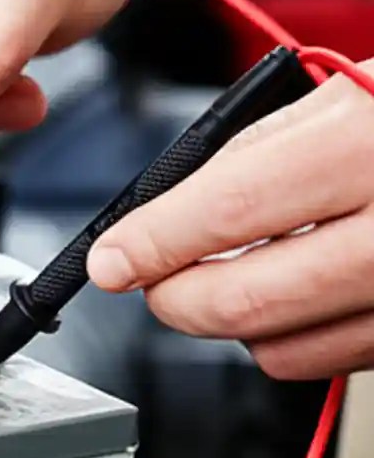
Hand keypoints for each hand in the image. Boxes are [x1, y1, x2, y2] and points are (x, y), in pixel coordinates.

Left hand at [88, 60, 373, 379]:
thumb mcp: (346, 97)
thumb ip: (251, 157)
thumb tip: (165, 214)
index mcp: (371, 144)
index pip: (229, 210)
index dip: (152, 244)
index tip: (110, 261)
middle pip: (248, 301)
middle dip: (174, 298)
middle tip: (148, 279)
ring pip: (282, 349)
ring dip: (231, 324)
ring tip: (227, 276)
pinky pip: (332, 359)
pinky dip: (290, 336)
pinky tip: (293, 293)